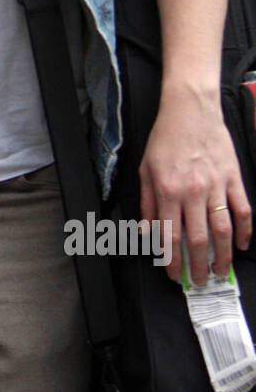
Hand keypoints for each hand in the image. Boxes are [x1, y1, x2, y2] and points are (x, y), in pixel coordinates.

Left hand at [139, 84, 251, 285]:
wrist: (190, 110)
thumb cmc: (165, 139)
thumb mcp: (145, 170)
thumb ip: (147, 205)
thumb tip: (147, 233)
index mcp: (168, 191)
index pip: (170, 237)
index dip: (172, 261)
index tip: (174, 275)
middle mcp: (193, 192)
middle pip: (199, 239)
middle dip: (199, 266)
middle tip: (200, 281)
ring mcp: (216, 185)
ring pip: (223, 230)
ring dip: (223, 256)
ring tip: (221, 271)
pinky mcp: (233, 178)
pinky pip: (243, 209)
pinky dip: (245, 230)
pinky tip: (241, 245)